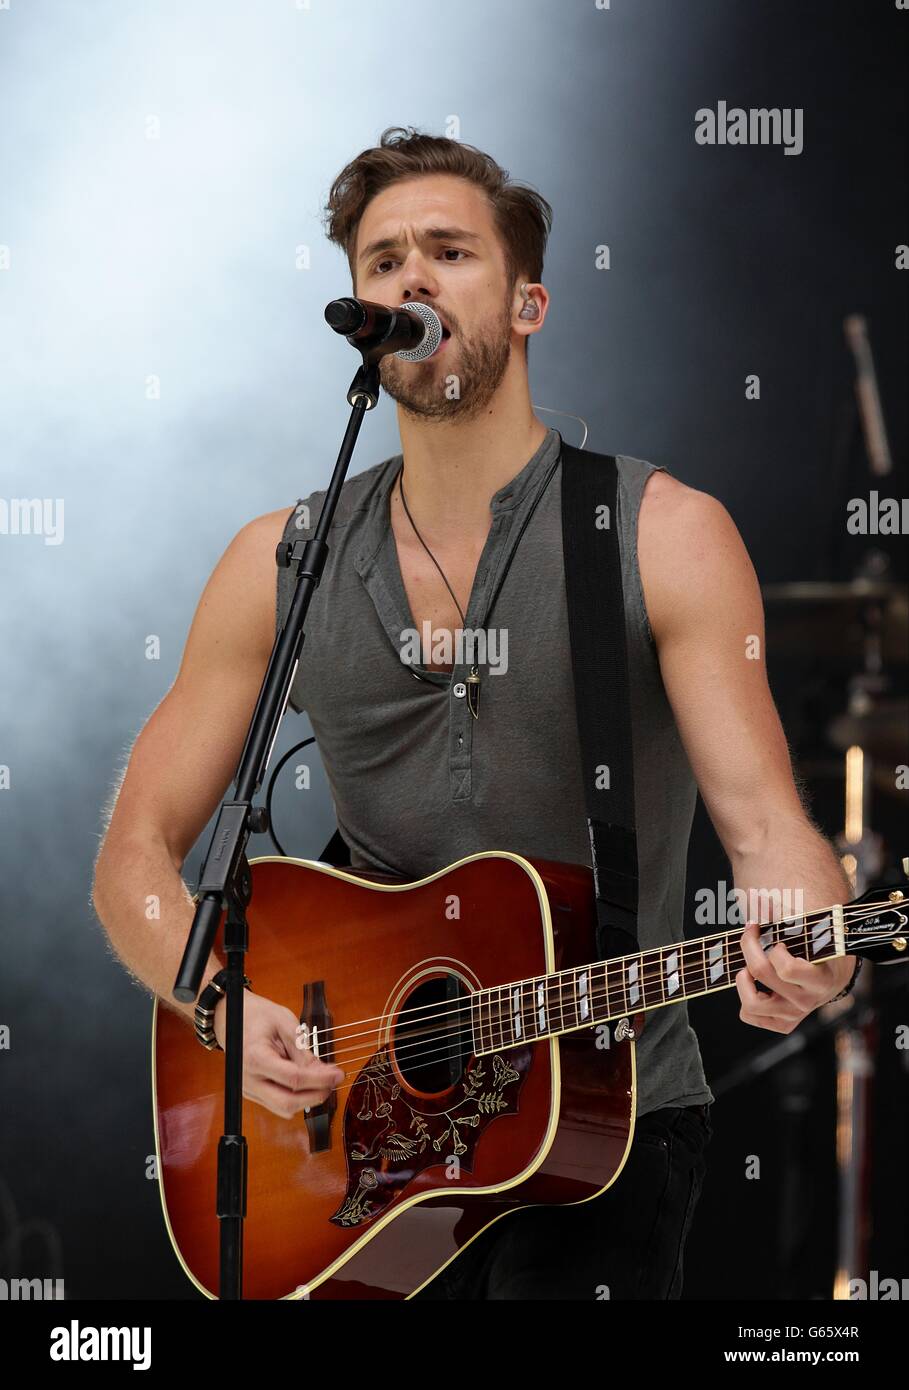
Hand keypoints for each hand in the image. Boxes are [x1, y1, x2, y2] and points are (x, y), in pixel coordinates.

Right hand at [213, 991, 344, 1117]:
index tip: (338, 1074)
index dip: (320, 1080)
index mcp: (255, 1057)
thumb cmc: (257, 1015)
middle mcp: (248, 1080)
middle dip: (315, 1097)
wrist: (231, 1017)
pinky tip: (307, 1083)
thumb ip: (303, 1050)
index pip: (293, 1079)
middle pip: (287, 1103)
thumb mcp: (285, 1022)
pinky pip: (277, 1104)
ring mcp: (248, 1089)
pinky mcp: (252, 1093)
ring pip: (283, 1109)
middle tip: (332, 1082)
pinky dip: (295, 1097)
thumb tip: (324, 1073)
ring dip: (307, 1100)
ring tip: (322, 1081)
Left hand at [735, 922, 857, 1033]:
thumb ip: (788, 915)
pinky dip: (744, 1000)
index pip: (786, 968)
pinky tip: (754, 985)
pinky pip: (749, 1016)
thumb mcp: (811, 931)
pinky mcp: (781, 1023)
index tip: (777, 938)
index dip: (774, 948)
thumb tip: (758, 898)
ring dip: (743, 979)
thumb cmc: (817, 948)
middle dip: (750, 946)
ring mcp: (793, 1015)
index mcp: (821, 980)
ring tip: (748, 967)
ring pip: (752, 1003)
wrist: (831, 976)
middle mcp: (807, 1001)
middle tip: (752, 934)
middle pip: (762, 973)